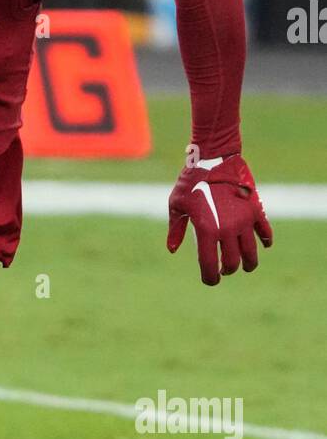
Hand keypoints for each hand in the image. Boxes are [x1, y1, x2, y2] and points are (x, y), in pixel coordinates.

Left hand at [167, 153, 272, 285]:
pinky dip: (265, 241)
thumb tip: (172, 250)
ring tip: (245, 265)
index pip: (210, 265)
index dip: (210, 278)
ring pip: (251, 253)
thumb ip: (175, 229)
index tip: (210, 280)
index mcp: (205, 230)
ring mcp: (243, 220)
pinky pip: (265, 232)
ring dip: (249, 263)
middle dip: (227, 270)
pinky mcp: (255, 210)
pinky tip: (264, 245)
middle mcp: (227, 229)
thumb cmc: (190, 181)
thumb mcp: (176, 205)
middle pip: (232, 263)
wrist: (214, 158)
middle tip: (224, 270)